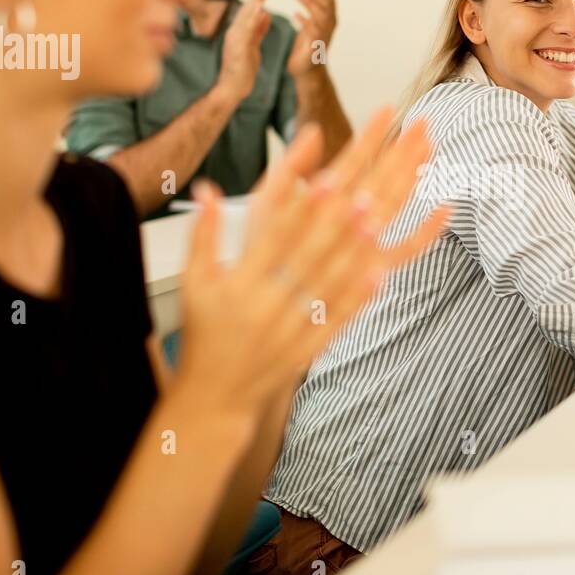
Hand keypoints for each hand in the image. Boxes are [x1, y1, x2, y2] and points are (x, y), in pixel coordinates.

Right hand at [176, 106, 447, 419]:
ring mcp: (290, 329)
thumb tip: (206, 188)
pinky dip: (359, 297)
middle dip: (337, 224)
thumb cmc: (205, 332)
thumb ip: (203, 234)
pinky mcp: (308, 349)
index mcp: (239, 284)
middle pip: (308, 257)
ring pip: (328, 285)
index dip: (300, 207)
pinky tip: (380, 273)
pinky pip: (337, 320)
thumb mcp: (194, 282)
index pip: (275, 237)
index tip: (324, 178)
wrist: (214, 396)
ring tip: (377, 221)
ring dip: (354, 253)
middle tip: (365, 192)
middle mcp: (267, 305)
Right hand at [214, 0, 273, 104]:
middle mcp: (235, 32)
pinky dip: (253, 21)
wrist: (232, 88)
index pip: (250, 10)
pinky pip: (245, 32)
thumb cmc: (242, 69)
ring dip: (255, 4)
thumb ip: (258, 30)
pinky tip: (260, 12)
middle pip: (247, 9)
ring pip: (244, 19)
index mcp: (239, 31)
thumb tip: (265, 14)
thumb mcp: (253, 46)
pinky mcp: (237, 50)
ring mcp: (234, 41)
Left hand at [286, 0, 337, 77]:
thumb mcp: (316, 20)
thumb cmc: (310, 43)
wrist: (308, 71)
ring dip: (308, 2)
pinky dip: (305, 21)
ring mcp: (324, 37)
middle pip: (325, 4)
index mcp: (331, 20)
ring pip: (320, 15)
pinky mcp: (315, 47)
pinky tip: (295, 14)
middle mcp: (330, 27)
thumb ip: (322, 2)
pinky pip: (312, 32)